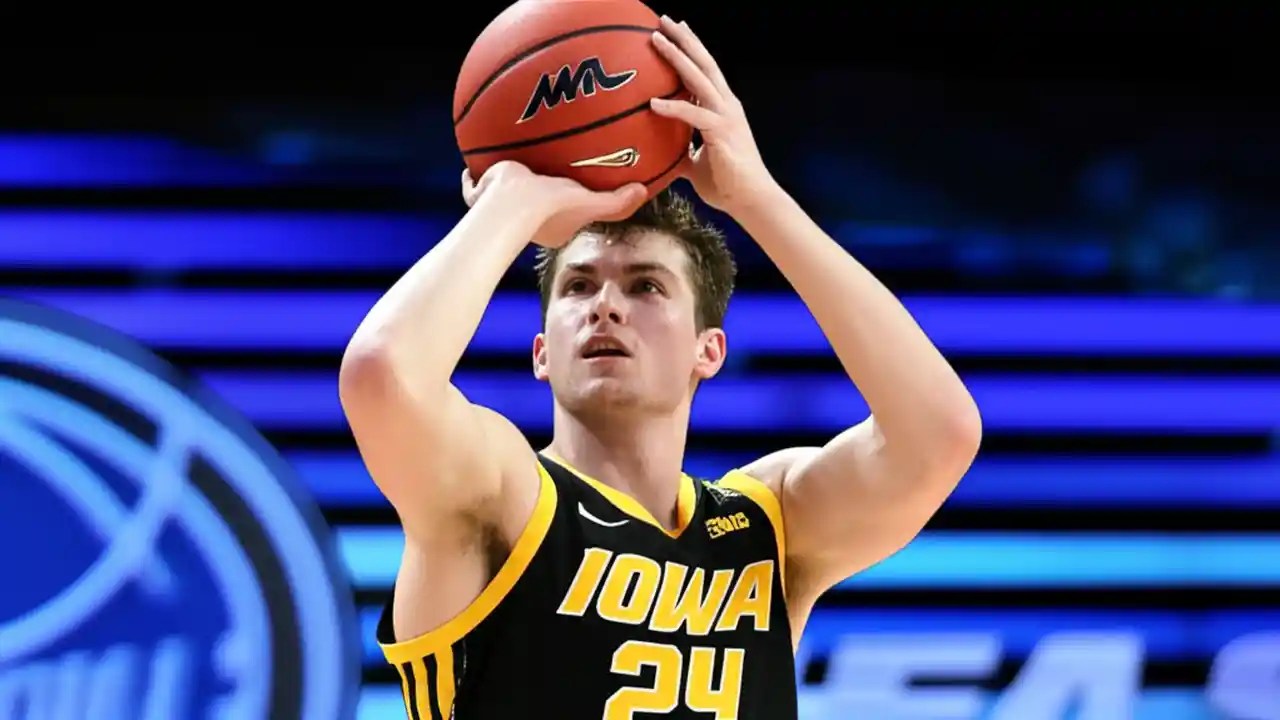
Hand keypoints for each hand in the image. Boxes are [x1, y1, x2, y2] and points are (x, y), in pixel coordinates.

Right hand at [462, 161, 646, 247]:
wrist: (506, 205)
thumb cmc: (548, 207)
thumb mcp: (587, 202)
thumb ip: (615, 202)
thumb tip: (643, 191)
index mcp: (552, 224)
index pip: (562, 209)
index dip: (565, 198)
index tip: (568, 187)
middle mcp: (525, 222)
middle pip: (530, 200)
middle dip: (532, 190)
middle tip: (537, 171)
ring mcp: (498, 210)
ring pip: (501, 193)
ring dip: (503, 182)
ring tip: (505, 163)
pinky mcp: (478, 196)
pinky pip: (476, 185)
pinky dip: (474, 179)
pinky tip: (472, 165)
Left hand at [649, 16, 776, 214]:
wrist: (750, 201)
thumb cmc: (726, 184)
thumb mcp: (696, 163)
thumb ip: (682, 152)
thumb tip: (662, 154)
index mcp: (722, 109)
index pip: (705, 72)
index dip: (690, 50)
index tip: (674, 32)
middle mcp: (727, 106)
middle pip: (704, 64)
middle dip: (684, 40)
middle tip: (663, 21)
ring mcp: (726, 117)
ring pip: (700, 79)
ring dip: (677, 58)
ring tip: (657, 40)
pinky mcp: (722, 133)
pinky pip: (694, 115)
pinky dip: (674, 107)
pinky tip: (654, 103)